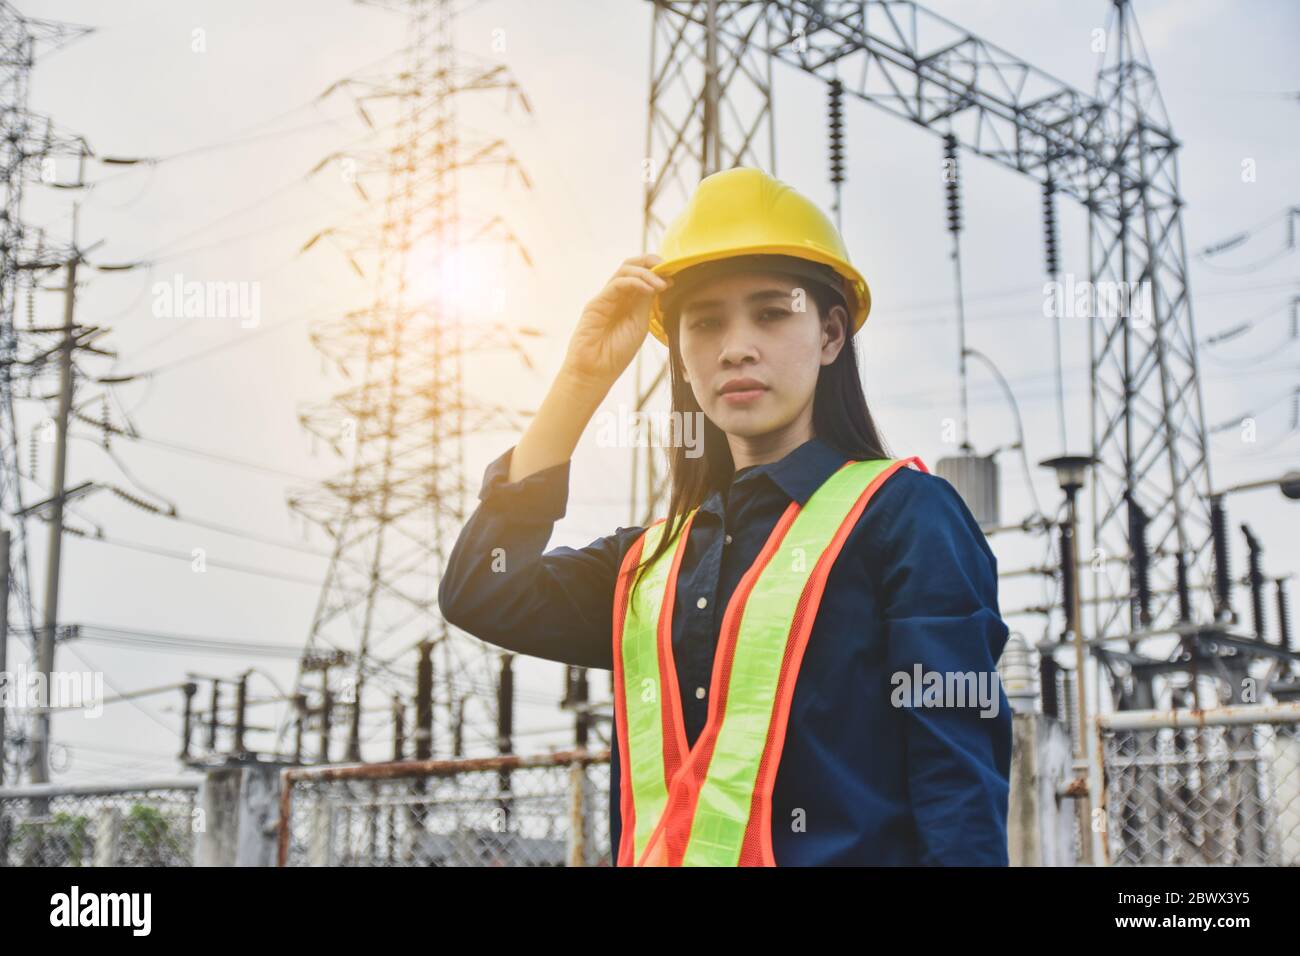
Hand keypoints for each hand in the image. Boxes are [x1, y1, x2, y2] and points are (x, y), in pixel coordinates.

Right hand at [562, 254, 670, 390]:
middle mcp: (616, 295)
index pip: (642, 274)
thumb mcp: (639, 325)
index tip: (675, 277)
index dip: (658, 271)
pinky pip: (617, 284)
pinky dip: (635, 282)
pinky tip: (649, 289)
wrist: (595, 372)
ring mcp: (606, 297)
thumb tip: (659, 283)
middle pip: (632, 265)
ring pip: (624, 270)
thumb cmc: (616, 353)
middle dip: (651, 261)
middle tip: (668, 267)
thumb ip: (646, 304)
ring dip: (646, 272)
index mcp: (629, 301)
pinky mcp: (597, 303)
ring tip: (661, 283)